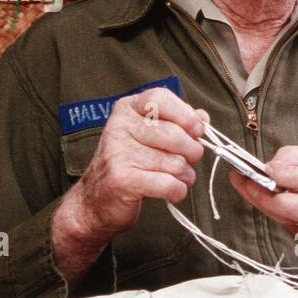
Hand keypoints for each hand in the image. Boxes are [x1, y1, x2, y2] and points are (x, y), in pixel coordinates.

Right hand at [52, 88, 207, 280]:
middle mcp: (119, 126)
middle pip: (175, 134)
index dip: (186, 115)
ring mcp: (118, 152)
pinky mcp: (122, 179)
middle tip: (188, 160)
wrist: (95, 200)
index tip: (197, 130)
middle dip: (192, 151)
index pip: (161, 98)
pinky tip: (172, 192)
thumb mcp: (149, 135)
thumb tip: (202, 117)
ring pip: (176, 163)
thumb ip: (177, 122)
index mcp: (127, 109)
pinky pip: (169, 184)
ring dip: (185, 175)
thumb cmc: (130, 163)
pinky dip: (178, 191)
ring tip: (176, 178)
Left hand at [229, 145, 297, 255]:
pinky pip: (285, 223)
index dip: (288, 175)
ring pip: (291, 219)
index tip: (268, 168)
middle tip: (249, 182)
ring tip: (244, 185)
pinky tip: (254, 195)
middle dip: (273, 196)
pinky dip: (267, 209)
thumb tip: (271, 166)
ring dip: (263, 203)